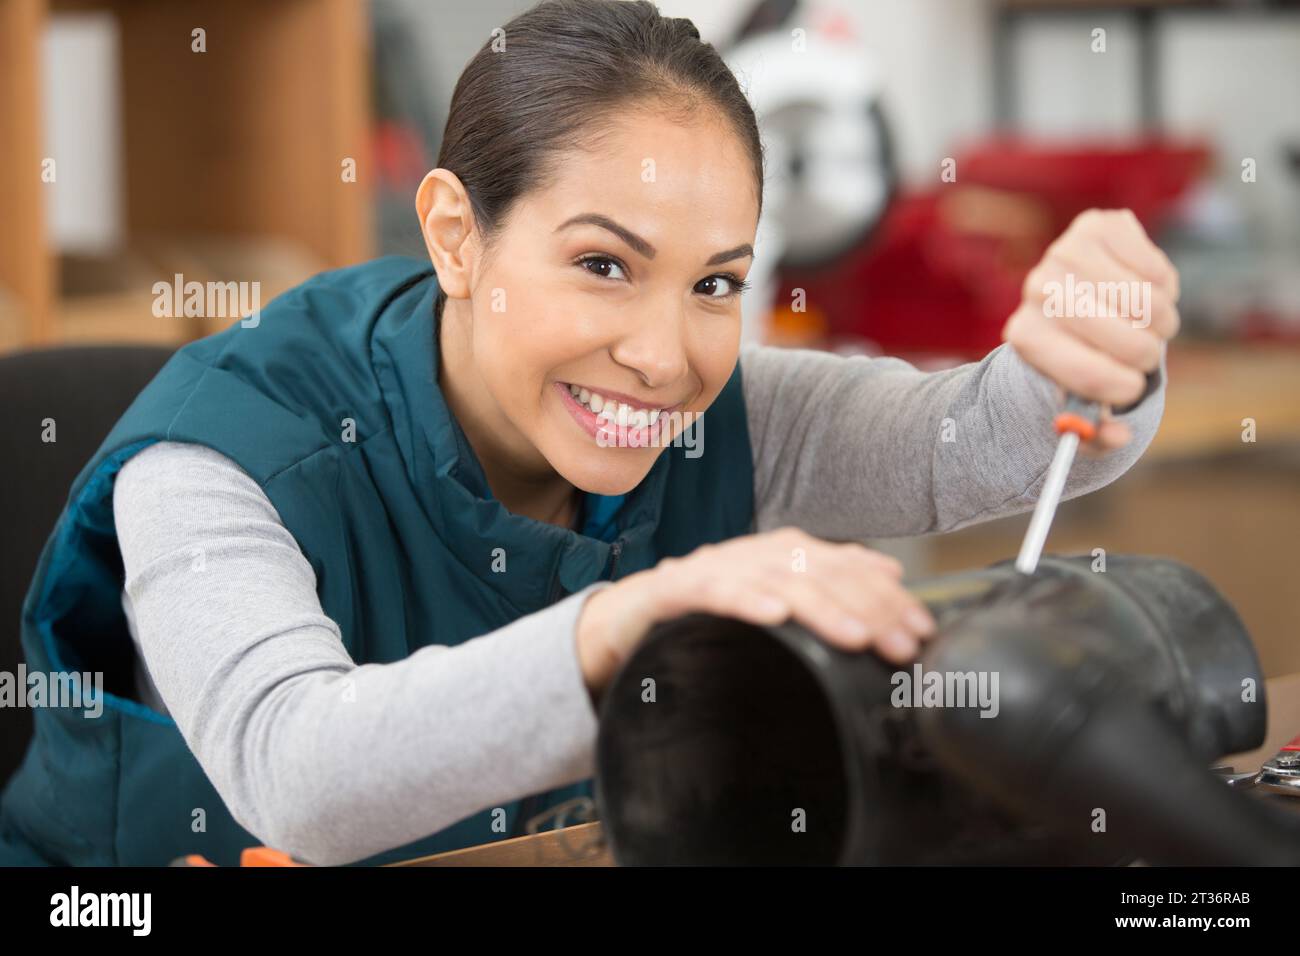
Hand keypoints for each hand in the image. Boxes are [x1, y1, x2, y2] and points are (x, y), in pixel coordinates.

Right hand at [574, 527, 936, 696]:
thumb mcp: (771, 604)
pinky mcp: (675, 589)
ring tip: (855, 635)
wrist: (624, 623)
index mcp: (780, 555)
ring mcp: (715, 568)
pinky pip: (714, 591)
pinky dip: (746, 600)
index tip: (921, 630)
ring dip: (822, 608)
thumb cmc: (705, 618)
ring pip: (777, 580)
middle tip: (902, 644)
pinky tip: (774, 616)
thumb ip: (824, 588)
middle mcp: (753, 553)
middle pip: (821, 571)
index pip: (845, 566)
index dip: (887, 596)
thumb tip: (889, 575)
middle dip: (868, 607)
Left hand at [1002, 208, 1179, 451]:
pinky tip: (1142, 287)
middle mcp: (1037, 290)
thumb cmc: (1082, 351)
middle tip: (1142, 353)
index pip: (1086, 374)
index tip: (1132, 391)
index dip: (1121, 388)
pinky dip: (1165, 285)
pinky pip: (1158, 269)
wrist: (1078, 292)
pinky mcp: (1099, 225)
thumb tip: (1116, 436)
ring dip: (1161, 322)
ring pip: (1148, 305)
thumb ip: (1096, 430)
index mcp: (1025, 336)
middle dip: (1145, 355)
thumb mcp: (1083, 395)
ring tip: (1145, 322)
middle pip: (1125, 340)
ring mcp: (1064, 252)